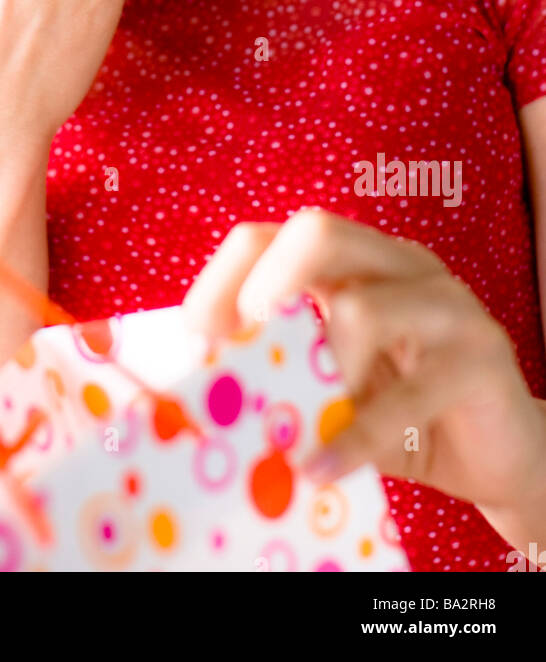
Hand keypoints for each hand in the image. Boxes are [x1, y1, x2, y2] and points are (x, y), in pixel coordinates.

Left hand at [182, 211, 545, 517]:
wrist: (505, 454)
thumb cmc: (403, 415)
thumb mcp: (335, 385)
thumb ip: (285, 373)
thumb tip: (202, 388)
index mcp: (359, 259)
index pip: (276, 235)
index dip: (226, 278)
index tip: (194, 336)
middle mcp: (401, 265)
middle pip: (318, 232)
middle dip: (263, 285)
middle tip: (237, 345)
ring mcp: (446, 303)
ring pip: (361, 308)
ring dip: (318, 377)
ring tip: (299, 429)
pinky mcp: (479, 358)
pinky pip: (405, 395)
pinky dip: (355, 437)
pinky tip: (324, 468)